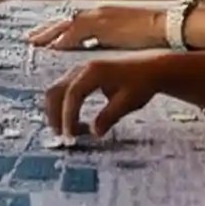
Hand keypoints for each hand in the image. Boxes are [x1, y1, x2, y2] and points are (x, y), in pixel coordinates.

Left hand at [26, 6, 166, 50]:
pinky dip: (65, 39)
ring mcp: (100, 17)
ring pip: (68, 24)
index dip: (59, 28)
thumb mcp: (125, 33)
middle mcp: (98, 12)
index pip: (75, 20)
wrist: (167, 27)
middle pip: (66, 20)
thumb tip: (99, 47)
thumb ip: (109, 38)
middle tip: (31, 38)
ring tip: (35, 43)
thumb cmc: (152, 33)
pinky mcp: (104, 25)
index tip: (45, 36)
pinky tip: (54, 46)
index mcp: (103, 14)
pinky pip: (79, 32)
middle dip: (48, 29)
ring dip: (51, 33)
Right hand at [44, 58, 162, 137]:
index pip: (72, 95)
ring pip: (56, 91)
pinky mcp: (80, 76)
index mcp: (93, 72)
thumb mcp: (128, 102)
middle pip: (56, 91)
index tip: (70, 136)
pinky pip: (64, 91)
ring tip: (68, 131)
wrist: (150, 68)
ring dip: (57, 111)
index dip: (68, 116)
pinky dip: (63, 106)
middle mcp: (81, 69)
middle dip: (55, 115)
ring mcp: (79, 71)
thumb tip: (95, 133)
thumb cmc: (141, 83)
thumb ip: (109, 117)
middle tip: (62, 137)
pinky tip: (74, 120)